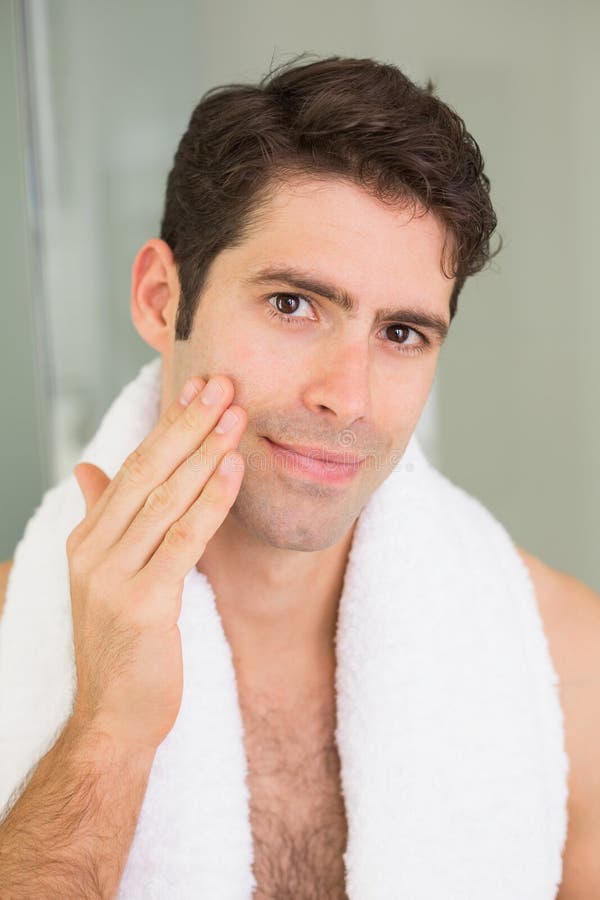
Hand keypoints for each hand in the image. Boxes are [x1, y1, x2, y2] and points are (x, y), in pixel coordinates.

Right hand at [66, 375, 245, 753]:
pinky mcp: (144, 605)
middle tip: (224, 385)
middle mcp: (94, 551)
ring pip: (165, 499)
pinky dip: (210, 502)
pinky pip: (182, 541)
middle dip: (188, 425)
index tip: (199, 390)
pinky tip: (232, 471)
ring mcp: (113, 578)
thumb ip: (102, 517)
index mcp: (87, 539)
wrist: (113, 718)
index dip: (169, 425)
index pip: (132, 466)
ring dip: (204, 453)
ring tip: (236, 415)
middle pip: (147, 472)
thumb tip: (89, 468)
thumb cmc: (121, 645)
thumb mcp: (105, 574)